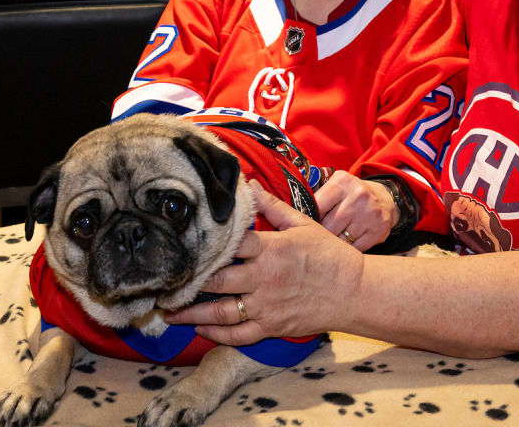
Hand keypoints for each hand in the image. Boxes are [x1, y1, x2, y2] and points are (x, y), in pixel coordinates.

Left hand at [164, 190, 363, 344]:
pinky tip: (200, 327)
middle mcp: (263, 279)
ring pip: (220, 312)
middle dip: (186, 282)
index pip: (228, 244)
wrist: (355, 292)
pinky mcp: (272, 327)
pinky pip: (238, 335)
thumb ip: (272, 207)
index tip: (181, 244)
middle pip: (215, 280)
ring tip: (169, 310)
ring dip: (191, 312)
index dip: (203, 245)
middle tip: (162, 281)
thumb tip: (249, 185)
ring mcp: (266, 306)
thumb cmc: (330, 255)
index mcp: (269, 249)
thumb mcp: (303, 224)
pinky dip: (217, 334)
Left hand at [314, 171, 397, 250]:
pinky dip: (348, 249)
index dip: (309, 218)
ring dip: (334, 243)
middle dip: (321, 233)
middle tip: (318, 236)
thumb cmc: (351, 194)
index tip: (306, 225)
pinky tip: (347, 244)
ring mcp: (370, 214)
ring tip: (331, 240)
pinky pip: (355, 248)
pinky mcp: (379, 229)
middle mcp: (358, 196)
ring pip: (341, 240)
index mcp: (342, 182)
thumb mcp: (336, 185)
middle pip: (328, 226)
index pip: (317, 206)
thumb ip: (317, 195)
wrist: (384, 198)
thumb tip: (292, 213)